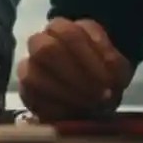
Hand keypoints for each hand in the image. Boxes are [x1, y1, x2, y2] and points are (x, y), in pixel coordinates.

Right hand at [17, 18, 131, 121]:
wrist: (93, 95)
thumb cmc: (103, 75)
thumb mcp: (117, 67)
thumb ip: (113, 66)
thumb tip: (104, 81)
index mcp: (65, 29)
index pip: (69, 34)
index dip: (87, 57)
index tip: (108, 81)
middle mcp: (41, 41)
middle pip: (44, 48)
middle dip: (72, 75)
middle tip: (95, 95)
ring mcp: (29, 65)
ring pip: (31, 73)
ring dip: (63, 92)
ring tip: (86, 105)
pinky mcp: (24, 90)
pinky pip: (30, 96)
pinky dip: (54, 106)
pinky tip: (73, 113)